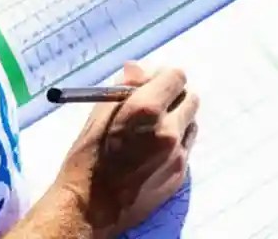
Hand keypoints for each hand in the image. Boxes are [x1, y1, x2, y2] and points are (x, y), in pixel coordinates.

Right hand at [51, 61, 198, 237]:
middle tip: (153, 104)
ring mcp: (177, 155)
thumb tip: (138, 68)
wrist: (90, 209)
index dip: (162, 77)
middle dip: (173, 96)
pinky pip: (186, 147)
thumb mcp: (98, 115)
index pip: (176, 76)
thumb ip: (124, 89)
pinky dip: (175, 143)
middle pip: (190, 97)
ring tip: (151, 131)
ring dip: (177, 119)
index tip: (151, 83)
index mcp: (146, 110)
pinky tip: (152, 152)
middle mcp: (169, 130)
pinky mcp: (180, 174)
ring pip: (191, 122)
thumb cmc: (87, 160)